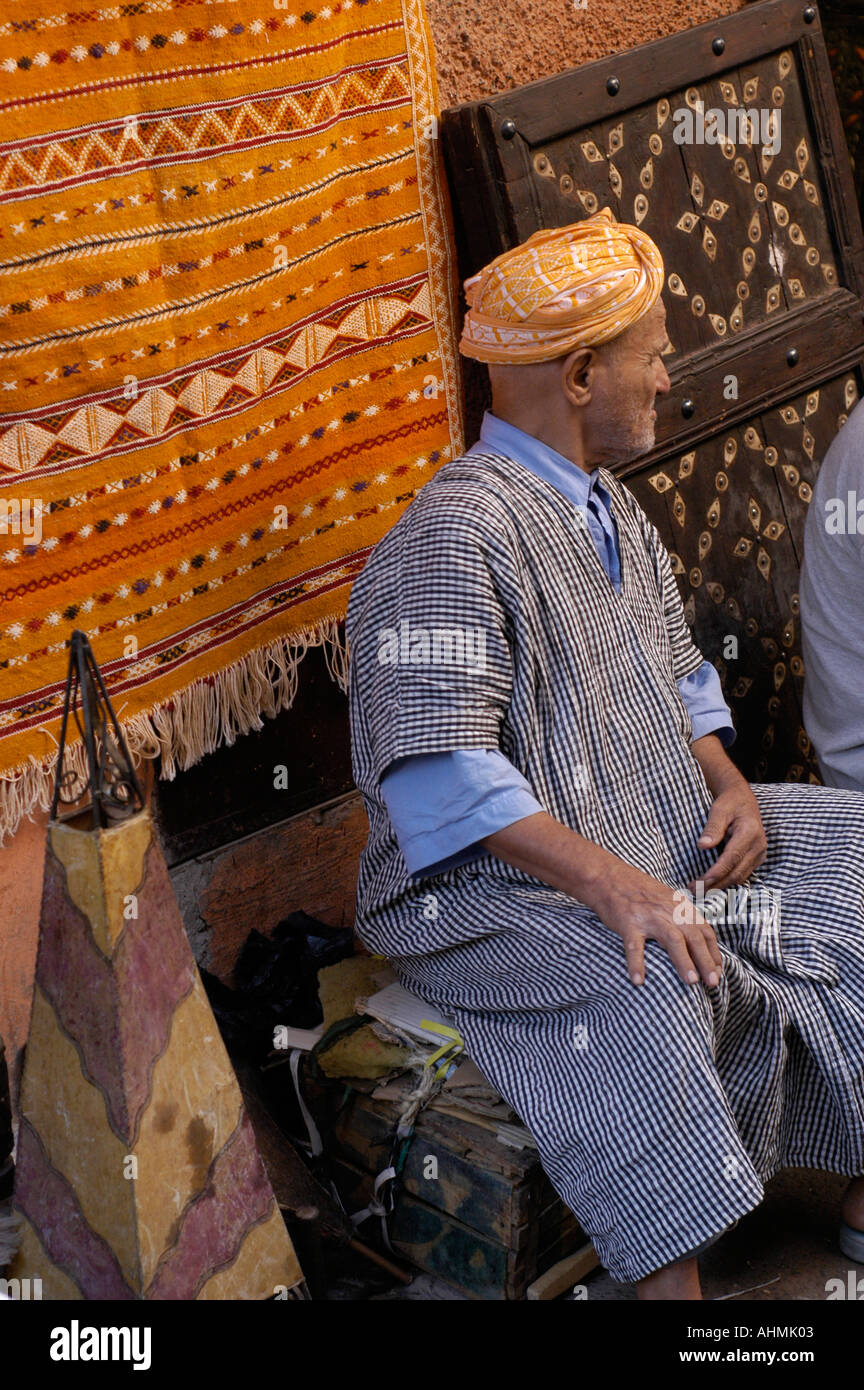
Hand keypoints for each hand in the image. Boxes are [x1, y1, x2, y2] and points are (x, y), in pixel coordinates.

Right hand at [595, 864, 722, 989]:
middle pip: (694, 937)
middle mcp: (668, 911)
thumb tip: (697, 941)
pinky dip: (636, 963)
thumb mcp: (667, 899)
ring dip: (684, 961)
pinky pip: (634, 946)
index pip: (705, 931)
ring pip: (672, 939)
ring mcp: (648, 917)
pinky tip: (638, 980)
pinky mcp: (628, 923)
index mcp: (680, 907)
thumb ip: (682, 916)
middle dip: (706, 961)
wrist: (609, 878)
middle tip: (712, 982)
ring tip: (691, 981)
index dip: (713, 953)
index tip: (717, 972)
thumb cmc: (638, 892)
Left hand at [690, 784, 766, 892]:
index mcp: (750, 832)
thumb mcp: (718, 810)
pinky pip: (742, 875)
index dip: (715, 873)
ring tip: (700, 891)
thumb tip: (702, 846)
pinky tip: (712, 885)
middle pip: (736, 873)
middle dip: (715, 885)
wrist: (743, 800)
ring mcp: (760, 854)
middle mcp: (759, 846)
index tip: (699, 882)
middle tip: (694, 891)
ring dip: (720, 887)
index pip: (732, 859)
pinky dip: (727, 882)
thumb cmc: (730, 803)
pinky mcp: (756, 859)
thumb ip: (712, 827)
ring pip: (740, 877)